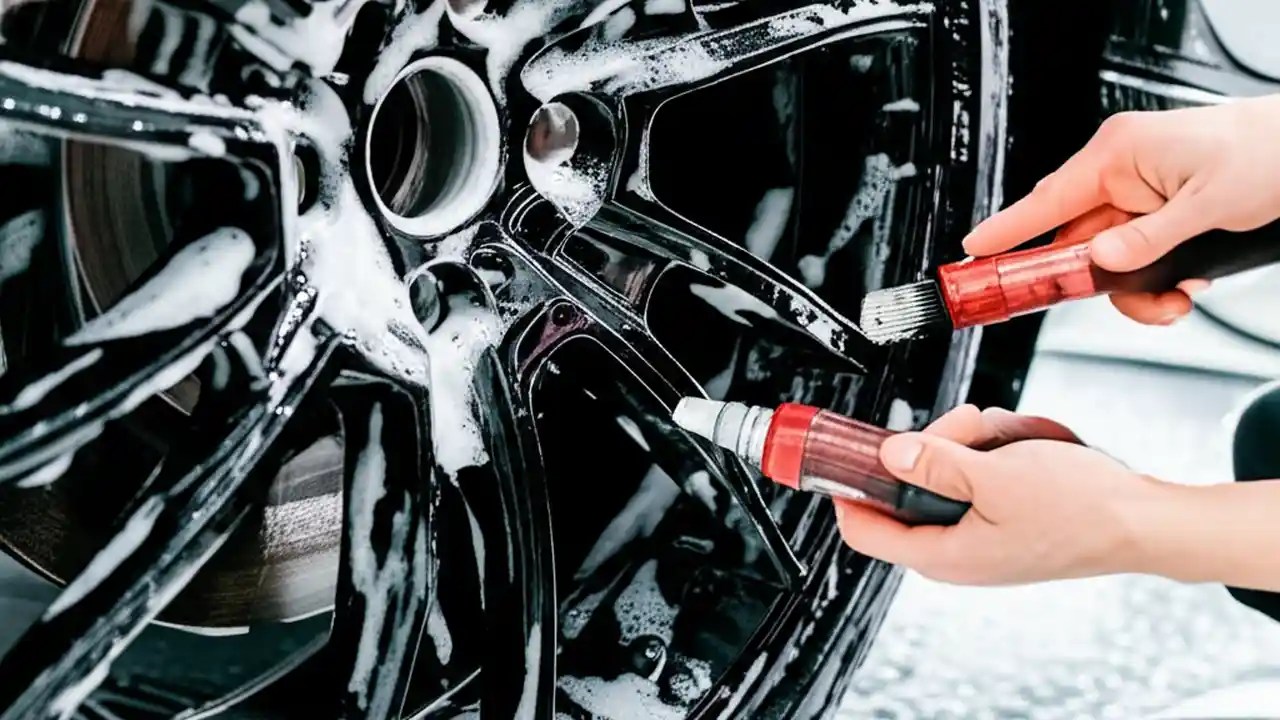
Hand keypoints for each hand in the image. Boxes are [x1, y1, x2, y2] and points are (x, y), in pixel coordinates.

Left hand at [835, 405, 1166, 584]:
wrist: (1143, 521)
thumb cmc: (1079, 507)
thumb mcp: (995, 476)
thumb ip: (934, 464)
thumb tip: (887, 454)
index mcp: (944, 556)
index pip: (864, 532)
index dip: (846, 490)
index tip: (841, 452)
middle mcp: (956, 551)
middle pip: (908, 487)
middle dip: (935, 444)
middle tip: (969, 423)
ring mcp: (980, 534)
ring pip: (945, 471)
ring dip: (971, 442)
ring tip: (1006, 433)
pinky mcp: (1001, 517)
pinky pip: (976, 473)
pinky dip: (993, 451)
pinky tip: (1021, 443)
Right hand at [964, 95, 1279, 324]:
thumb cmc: (1268, 152)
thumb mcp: (1208, 203)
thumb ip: (1148, 238)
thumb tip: (1101, 262)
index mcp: (1119, 154)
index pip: (1045, 201)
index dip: (1006, 232)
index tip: (973, 254)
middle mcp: (1121, 172)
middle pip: (1073, 244)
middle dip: (1095, 284)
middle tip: (1123, 302)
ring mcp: (1137, 194)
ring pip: (1104, 261)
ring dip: (1133, 292)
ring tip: (1173, 302)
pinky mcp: (1155, 213)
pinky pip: (1131, 259)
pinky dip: (1152, 284)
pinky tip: (1183, 288)